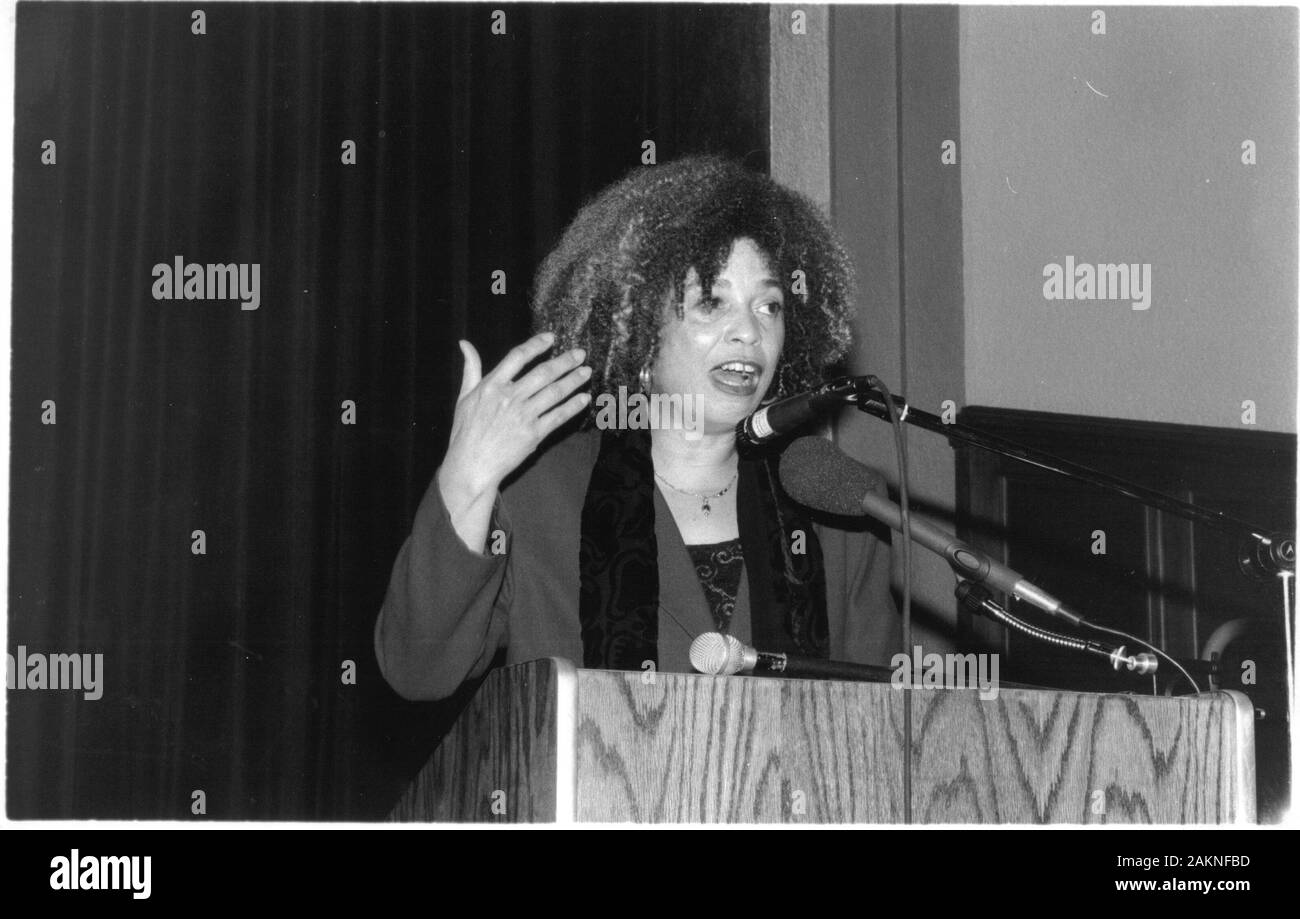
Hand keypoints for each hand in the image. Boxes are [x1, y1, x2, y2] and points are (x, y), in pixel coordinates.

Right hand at [439, 331, 591, 503]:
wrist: (472, 465)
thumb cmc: (465, 432)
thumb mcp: (463, 397)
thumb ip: (470, 368)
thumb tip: (465, 343)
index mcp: (492, 386)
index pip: (518, 357)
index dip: (536, 345)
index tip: (551, 337)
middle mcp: (509, 398)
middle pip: (543, 373)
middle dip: (564, 361)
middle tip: (580, 354)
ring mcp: (523, 416)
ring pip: (554, 393)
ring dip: (573, 381)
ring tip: (586, 372)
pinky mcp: (533, 434)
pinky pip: (558, 416)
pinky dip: (573, 406)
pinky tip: (584, 399)